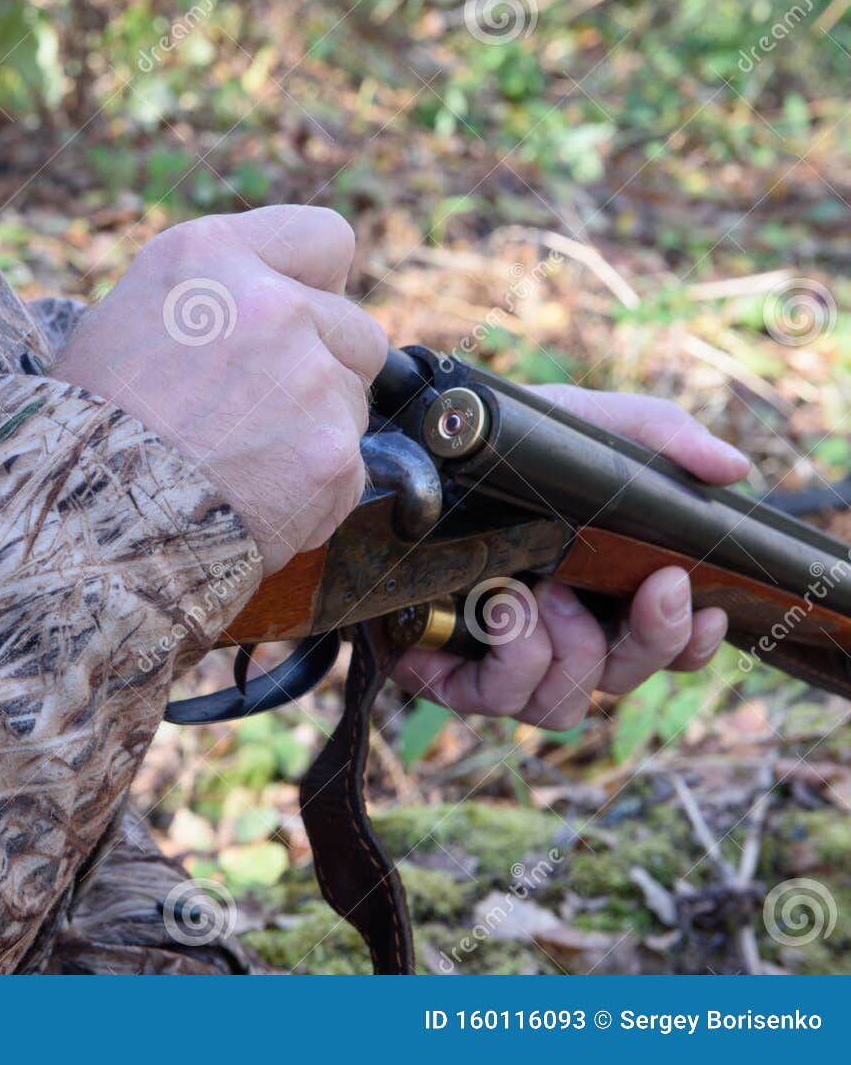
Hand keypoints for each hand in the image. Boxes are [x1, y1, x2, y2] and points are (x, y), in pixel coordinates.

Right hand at [51, 207, 385, 575]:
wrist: (75, 517)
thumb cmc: (80, 423)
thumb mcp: (122, 317)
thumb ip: (208, 298)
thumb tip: (261, 309)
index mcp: (212, 256)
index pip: (326, 238)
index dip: (315, 286)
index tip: (293, 324)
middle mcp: (273, 303)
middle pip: (355, 331)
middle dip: (320, 370)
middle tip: (255, 415)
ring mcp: (310, 380)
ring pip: (351, 406)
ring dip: (313, 435)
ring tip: (237, 468)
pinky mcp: (331, 455)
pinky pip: (347, 474)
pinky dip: (311, 497)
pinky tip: (250, 506)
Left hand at [393, 383, 753, 727]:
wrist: (400, 450)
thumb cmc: (492, 446)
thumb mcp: (580, 427)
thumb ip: (658, 439)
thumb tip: (731, 469)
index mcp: (594, 593)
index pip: (662, 650)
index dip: (688, 645)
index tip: (701, 607)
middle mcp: (550, 635)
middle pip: (619, 681)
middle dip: (648, 642)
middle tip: (652, 586)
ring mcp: (495, 660)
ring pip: (561, 705)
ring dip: (572, 651)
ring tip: (550, 591)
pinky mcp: (440, 671)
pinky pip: (491, 700)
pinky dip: (512, 661)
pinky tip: (508, 610)